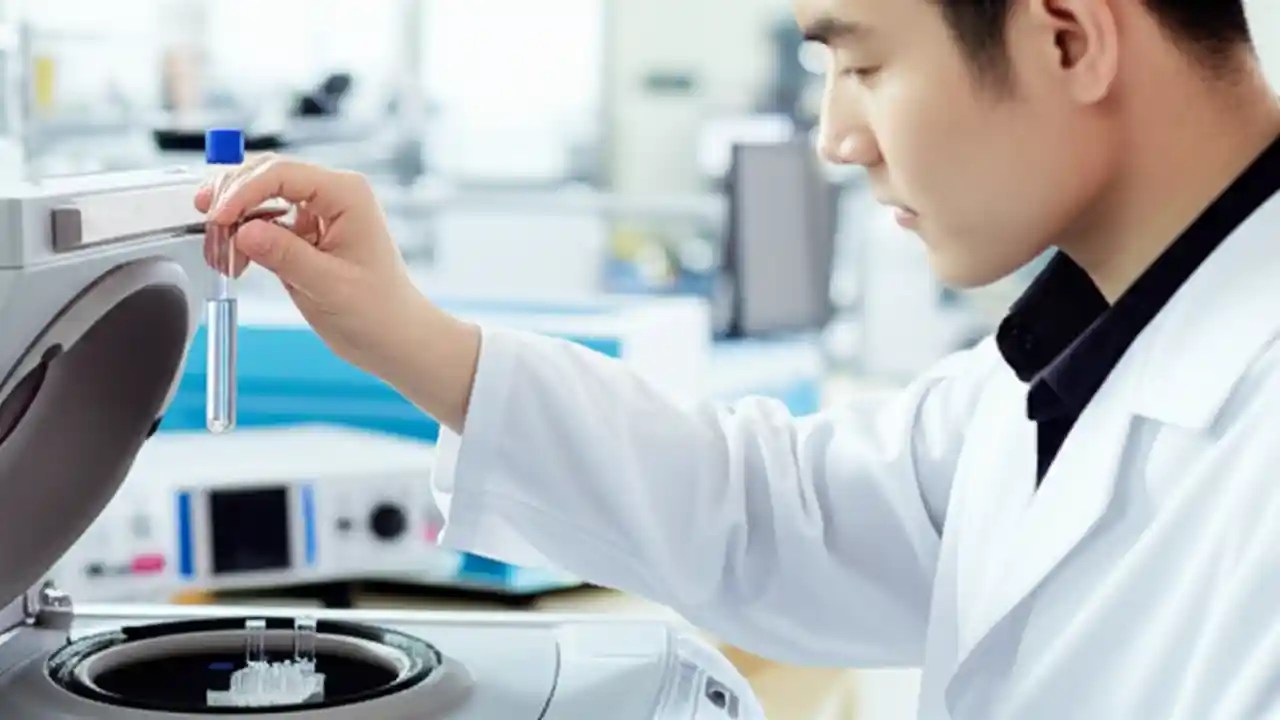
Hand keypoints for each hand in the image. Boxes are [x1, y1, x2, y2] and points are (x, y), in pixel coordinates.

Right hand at [194, 156, 480, 429]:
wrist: (395, 339)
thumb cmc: (379, 312)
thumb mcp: (329, 286)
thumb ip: (285, 256)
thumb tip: (243, 232)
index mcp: (347, 195)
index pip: (282, 173)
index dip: (242, 191)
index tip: (217, 217)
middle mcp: (333, 195)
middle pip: (266, 175)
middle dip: (231, 198)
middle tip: (208, 229)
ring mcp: (317, 213)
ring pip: (259, 197)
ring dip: (234, 219)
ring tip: (220, 252)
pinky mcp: (304, 234)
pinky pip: (264, 222)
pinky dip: (243, 237)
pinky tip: (234, 260)